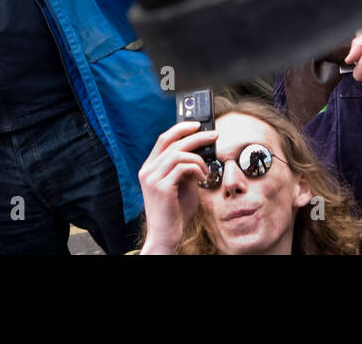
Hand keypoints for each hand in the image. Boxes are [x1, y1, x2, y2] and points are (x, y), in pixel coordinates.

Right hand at [137, 121, 216, 253]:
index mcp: (150, 168)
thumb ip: (187, 169)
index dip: (180, 128)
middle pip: (172, 141)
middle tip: (213, 136)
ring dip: (198, 159)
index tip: (197, 125)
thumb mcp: (182, 185)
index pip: (163, 139)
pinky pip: (182, 167)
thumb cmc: (174, 213)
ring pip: (178, 153)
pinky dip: (196, 169)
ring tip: (206, 171)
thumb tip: (200, 153)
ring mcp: (152, 178)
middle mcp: (147, 170)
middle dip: (196, 136)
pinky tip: (202, 178)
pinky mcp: (161, 187)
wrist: (165, 236)